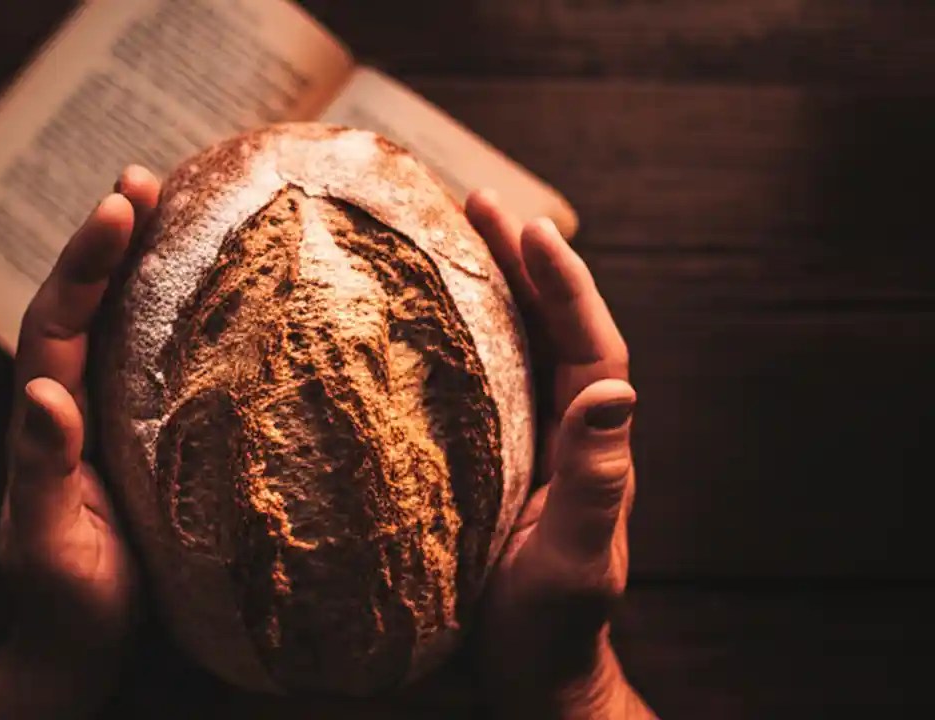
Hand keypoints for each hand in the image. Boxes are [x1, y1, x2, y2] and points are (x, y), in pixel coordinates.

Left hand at [0, 166, 160, 719]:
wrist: (84, 646)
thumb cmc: (66, 601)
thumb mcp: (49, 543)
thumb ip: (39, 470)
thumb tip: (45, 390)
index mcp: (41, 419)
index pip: (56, 321)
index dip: (85, 261)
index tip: (122, 205)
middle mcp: (72, 402)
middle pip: (85, 303)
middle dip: (111, 239)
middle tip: (148, 179)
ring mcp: (109, 416)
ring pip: (120, 324)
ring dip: (142, 264)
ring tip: (176, 206)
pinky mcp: (147, 436)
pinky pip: (157, 360)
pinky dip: (177, 315)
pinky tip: (211, 290)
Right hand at [466, 192, 656, 718]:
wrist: (520, 674)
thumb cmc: (549, 625)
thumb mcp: (574, 557)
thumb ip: (596, 480)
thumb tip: (616, 389)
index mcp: (591, 443)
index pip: (590, 345)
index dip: (564, 283)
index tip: (529, 227)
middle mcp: (558, 430)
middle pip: (548, 327)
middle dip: (517, 262)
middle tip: (474, 202)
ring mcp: (519, 442)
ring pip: (507, 346)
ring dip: (482, 288)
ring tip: (442, 233)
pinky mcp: (476, 459)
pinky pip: (466, 383)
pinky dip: (446, 339)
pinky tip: (410, 317)